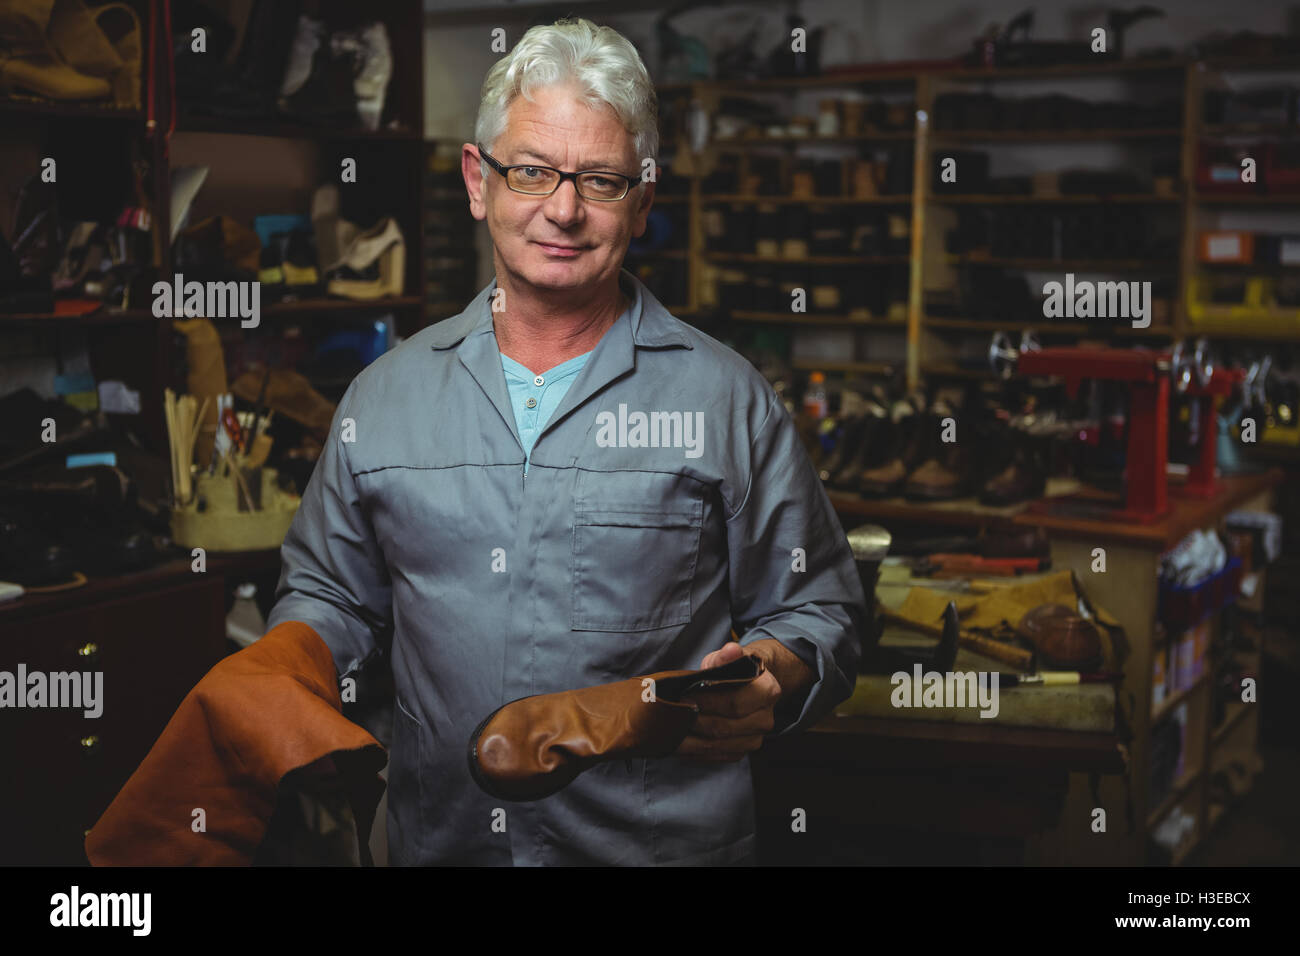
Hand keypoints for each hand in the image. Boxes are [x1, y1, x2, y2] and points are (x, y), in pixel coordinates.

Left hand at [673, 638, 812, 763]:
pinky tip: (681, 740)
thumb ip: (726, 656)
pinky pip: (716, 756)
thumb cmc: (733, 670)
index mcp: (768, 691)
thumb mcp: (726, 657)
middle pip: (724, 728)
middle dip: (695, 720)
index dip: (707, 702)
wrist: (747, 685)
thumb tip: (731, 650)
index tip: (684, 696)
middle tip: (674, 713)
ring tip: (672, 728)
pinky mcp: (742, 752)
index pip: (734, 703)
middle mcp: (766, 719)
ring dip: (692, 739)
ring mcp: (756, 739)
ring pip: (718, 745)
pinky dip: (696, 750)